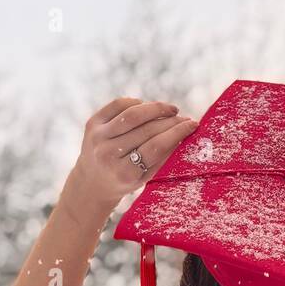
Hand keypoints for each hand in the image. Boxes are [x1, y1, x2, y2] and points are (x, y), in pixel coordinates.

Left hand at [70, 97, 198, 209]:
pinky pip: (118, 105)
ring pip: (132, 114)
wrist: (93, 182)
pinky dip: (136, 103)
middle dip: (170, 121)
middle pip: (146, 130)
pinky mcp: (92, 123)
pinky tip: (149, 107)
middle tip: (186, 118)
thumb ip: (162, 157)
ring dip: (156, 108)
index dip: (176, 133)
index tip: (192, 125)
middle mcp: (108, 153)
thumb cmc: (126, 181)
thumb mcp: (145, 177)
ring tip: (171, 110)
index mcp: (123, 172)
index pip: (155, 147)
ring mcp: (97, 137)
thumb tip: (183, 134)